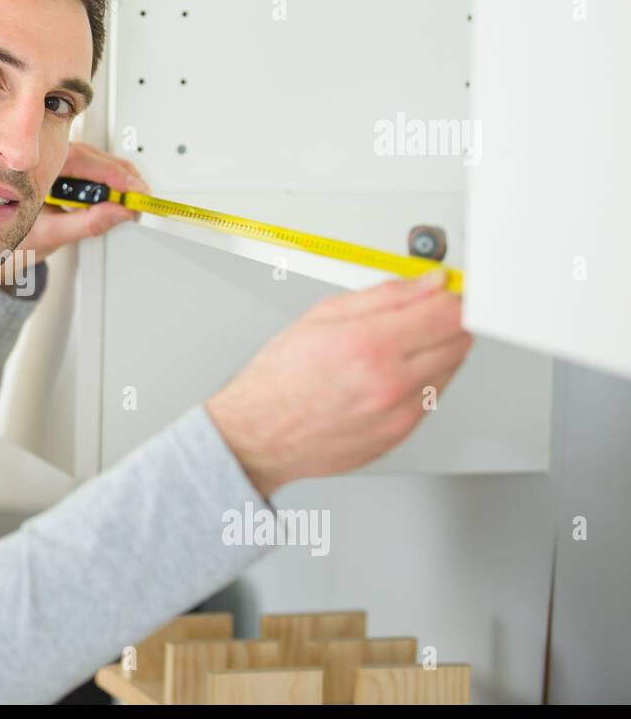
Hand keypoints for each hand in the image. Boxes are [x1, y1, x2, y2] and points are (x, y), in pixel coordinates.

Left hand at [14, 142, 149, 263]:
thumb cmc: (13, 237)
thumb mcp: (52, 234)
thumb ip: (87, 224)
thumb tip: (118, 212)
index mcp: (38, 167)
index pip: (88, 162)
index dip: (118, 177)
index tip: (137, 192)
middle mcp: (48, 160)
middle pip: (97, 159)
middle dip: (124, 179)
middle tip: (142, 199)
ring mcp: (57, 163)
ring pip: (97, 163)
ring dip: (119, 180)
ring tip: (133, 199)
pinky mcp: (64, 172)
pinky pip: (91, 171)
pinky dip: (109, 183)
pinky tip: (119, 195)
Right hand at [206, 269, 473, 499]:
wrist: (258, 435)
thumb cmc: (278, 379)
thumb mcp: (321, 316)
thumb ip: (384, 295)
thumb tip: (427, 282)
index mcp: (369, 345)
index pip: (449, 312)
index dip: (450, 295)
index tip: (442, 292)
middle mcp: (391, 383)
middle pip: (460, 340)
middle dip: (445, 322)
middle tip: (419, 316)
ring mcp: (399, 414)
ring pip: (451, 369)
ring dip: (435, 352)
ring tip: (393, 350)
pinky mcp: (400, 434)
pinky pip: (432, 398)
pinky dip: (420, 382)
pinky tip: (386, 377)